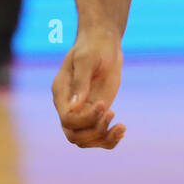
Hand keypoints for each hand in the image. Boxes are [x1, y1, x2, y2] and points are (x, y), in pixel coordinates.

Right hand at [51, 25, 125, 148]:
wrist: (103, 42)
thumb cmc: (93, 47)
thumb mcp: (87, 60)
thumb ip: (81, 82)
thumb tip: (74, 106)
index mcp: (61, 93)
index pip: (67, 119)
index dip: (86, 119)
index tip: (104, 104)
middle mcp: (68, 106)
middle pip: (73, 135)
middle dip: (94, 131)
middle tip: (111, 113)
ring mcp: (82, 111)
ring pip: (85, 140)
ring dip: (103, 138)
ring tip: (121, 127)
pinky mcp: (96, 112)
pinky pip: (98, 136)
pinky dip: (109, 139)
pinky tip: (122, 129)